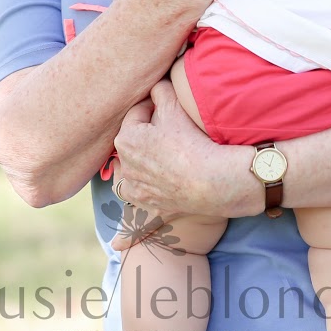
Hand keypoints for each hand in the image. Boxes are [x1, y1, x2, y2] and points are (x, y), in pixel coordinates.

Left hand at [108, 81, 257, 249]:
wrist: (212, 180)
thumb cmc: (193, 142)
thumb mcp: (175, 107)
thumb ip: (161, 90)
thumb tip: (156, 82)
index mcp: (126, 140)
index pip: (137, 114)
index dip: (155, 108)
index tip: (169, 108)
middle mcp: (126, 167)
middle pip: (135, 145)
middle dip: (148, 137)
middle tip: (172, 132)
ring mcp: (138, 191)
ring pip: (131, 178)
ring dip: (138, 173)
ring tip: (161, 163)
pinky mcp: (153, 209)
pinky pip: (136, 226)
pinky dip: (127, 237)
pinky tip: (118, 247)